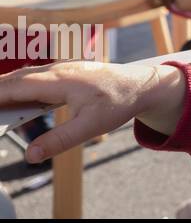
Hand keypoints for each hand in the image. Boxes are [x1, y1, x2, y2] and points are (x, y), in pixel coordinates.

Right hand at [0, 61, 185, 162]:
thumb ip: (60, 140)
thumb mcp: (91, 126)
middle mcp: (57, 70)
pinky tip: (15, 99)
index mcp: (59, 80)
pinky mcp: (66, 72)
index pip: (14, 87)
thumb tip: (31, 154)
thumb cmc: (120, 101)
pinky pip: (35, 77)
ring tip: (0, 107)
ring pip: (24, 76)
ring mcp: (62, 68)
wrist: (144, 84)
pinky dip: (19, 87)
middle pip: (15, 79)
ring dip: (6, 89)